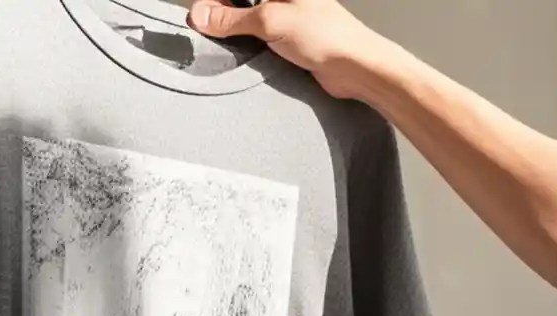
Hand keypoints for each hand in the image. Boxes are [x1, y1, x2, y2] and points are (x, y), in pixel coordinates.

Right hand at [187, 0, 396, 99]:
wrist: (355, 68)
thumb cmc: (328, 37)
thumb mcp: (270, 22)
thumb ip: (232, 18)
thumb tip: (200, 15)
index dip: (218, 1)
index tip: (201, 14)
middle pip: (241, 1)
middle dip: (223, 13)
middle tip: (209, 27)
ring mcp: (286, 15)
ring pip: (247, 18)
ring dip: (234, 30)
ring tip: (224, 40)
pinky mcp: (288, 37)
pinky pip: (258, 35)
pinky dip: (247, 43)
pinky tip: (242, 51)